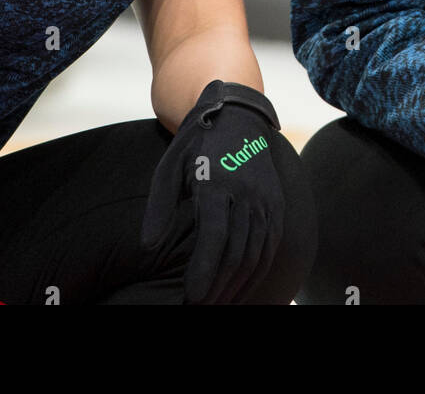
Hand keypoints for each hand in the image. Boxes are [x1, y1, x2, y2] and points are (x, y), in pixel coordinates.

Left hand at [139, 80, 285, 303]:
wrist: (238, 117)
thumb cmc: (197, 144)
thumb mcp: (170, 166)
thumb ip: (159, 206)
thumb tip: (147, 245)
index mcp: (219, 181)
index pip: (215, 236)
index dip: (204, 271)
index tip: (191, 298)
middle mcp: (248, 192)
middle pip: (237, 252)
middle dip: (217, 287)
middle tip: (198, 307)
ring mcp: (267, 199)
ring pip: (256, 254)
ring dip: (236, 285)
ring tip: (216, 304)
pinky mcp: (277, 205)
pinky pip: (270, 247)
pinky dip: (255, 273)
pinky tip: (239, 288)